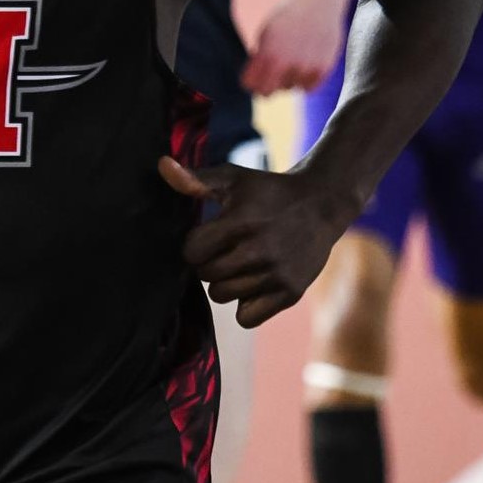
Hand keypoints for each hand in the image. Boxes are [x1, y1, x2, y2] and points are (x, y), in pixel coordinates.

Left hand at [160, 156, 354, 327]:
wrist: (321, 204)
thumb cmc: (268, 191)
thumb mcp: (234, 179)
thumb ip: (195, 179)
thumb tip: (161, 164)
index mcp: (241, 221)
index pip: (192, 251)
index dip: (195, 244)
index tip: (208, 236)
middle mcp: (259, 250)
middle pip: (206, 275)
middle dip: (209, 263)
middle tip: (226, 249)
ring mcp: (276, 274)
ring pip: (222, 296)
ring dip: (225, 283)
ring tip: (241, 263)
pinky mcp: (290, 293)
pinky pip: (246, 318)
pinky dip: (244, 305)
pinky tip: (253, 283)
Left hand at [242, 0, 349, 95]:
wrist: (317, 3)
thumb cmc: (287, 18)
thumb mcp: (265, 35)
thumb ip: (258, 59)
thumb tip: (254, 83)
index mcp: (267, 54)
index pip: (250, 84)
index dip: (250, 80)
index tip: (253, 76)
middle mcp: (287, 64)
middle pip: (267, 92)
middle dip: (266, 83)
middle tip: (272, 70)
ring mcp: (306, 68)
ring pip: (289, 88)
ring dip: (288, 78)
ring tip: (293, 58)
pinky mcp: (323, 70)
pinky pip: (308, 88)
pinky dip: (305, 80)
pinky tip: (305, 64)